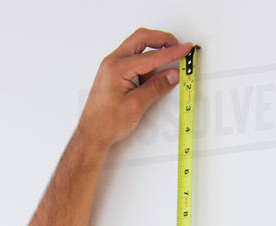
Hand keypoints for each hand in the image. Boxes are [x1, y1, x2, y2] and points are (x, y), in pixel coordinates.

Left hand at [77, 29, 193, 152]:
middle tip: (177, 47)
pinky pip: (132, 61)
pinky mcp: (113, 74)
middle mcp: (112, 62)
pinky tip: (147, 83)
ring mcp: (111, 67)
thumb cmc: (106, 124)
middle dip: (161, 41)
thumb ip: (156, 87)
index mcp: (117, 67)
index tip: (185, 49)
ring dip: (152, 57)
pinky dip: (143, 67)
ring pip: (137, 49)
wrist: (91, 136)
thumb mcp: (136, 105)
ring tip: (159, 78)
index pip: (151, 56)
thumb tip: (172, 75)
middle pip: (142, 39)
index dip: (171, 52)